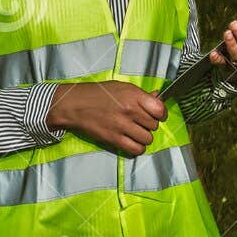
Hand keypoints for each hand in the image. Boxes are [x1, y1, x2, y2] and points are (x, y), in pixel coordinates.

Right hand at [46, 80, 166, 157]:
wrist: (75, 105)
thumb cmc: (98, 94)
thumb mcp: (122, 87)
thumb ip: (141, 94)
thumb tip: (158, 97)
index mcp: (133, 95)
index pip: (160, 110)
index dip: (161, 113)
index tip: (158, 115)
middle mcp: (130, 111)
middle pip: (154, 125)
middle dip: (149, 124)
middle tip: (140, 121)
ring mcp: (122, 126)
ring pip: (148, 139)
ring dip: (143, 136)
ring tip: (135, 131)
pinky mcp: (114, 139)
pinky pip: (136, 149)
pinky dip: (137, 147)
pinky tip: (132, 141)